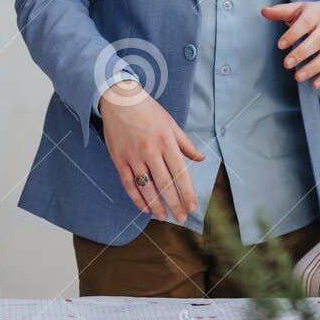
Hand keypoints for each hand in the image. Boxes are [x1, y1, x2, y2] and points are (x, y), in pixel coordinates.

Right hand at [97, 78, 204, 222]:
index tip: (193, 208)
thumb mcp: (171, 123)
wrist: (120, 100)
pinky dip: (137, 198)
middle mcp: (150, 151)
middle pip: (165, 184)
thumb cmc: (149, 111)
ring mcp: (133, 157)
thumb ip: (186, 144)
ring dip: (156, 205)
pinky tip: (145, 208)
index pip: (180, 173)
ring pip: (146, 188)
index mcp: (166, 142)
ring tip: (164, 217)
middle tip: (181, 219)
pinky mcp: (119, 159)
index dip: (187, 193)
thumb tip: (201, 159)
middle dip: (174, 204)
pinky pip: (129, 184)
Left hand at [260, 0, 319, 88]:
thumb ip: (281, 11)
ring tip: (298, 77)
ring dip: (313, 68)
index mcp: (316, 14)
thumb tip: (264, 11)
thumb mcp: (298, 8)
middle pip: (317, 41)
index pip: (305, 23)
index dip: (293, 34)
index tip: (280, 45)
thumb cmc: (314, 13)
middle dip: (301, 53)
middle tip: (286, 64)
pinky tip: (314, 84)